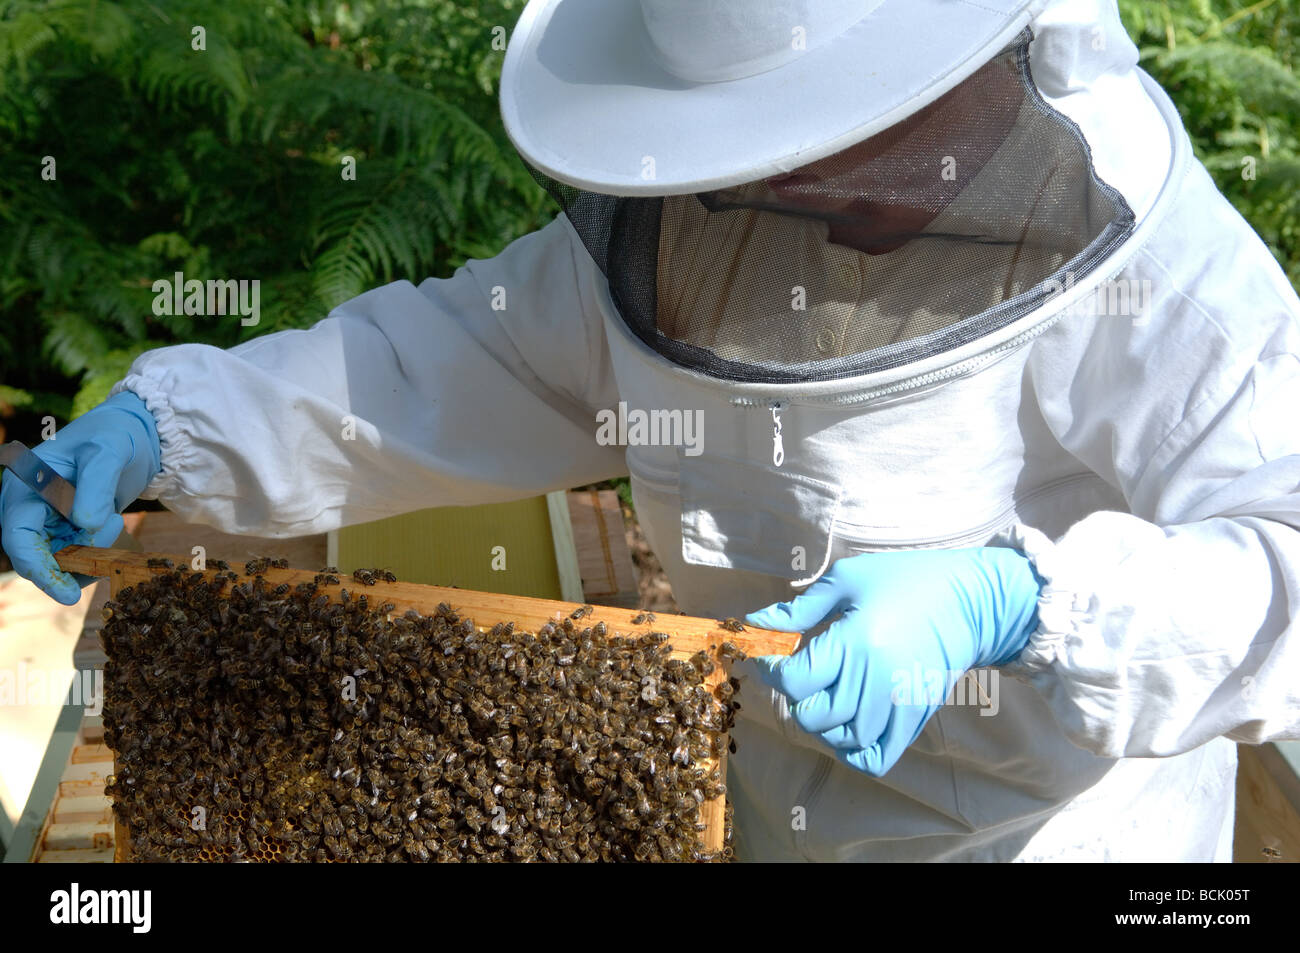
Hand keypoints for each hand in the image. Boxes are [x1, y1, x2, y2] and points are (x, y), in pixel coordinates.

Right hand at [1, 391, 159, 603]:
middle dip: (79, 558)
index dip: (39, 569)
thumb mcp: (108, 453)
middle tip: (113, 527)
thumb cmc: (113, 436)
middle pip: (40, 557)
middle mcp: (27, 510)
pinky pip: (80, 557)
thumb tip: (86, 525)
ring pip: (63, 562)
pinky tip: (113, 523)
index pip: (19, 539)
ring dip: (93, 553)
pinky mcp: (68, 532)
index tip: (67, 594)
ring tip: (115, 516)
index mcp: (23, 489)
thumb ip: (96, 485)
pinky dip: (100, 552)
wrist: (133, 436)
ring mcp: (47, 523)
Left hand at [744, 547, 1042, 775]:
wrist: (970, 600)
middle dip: (797, 696)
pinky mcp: (916, 718)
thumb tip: (755, 623)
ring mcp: (898, 705)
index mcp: (855, 642)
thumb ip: (798, 608)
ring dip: (823, 722)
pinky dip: (853, 752)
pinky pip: (876, 757)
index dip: (771, 670)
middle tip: (804, 672)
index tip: (772, 655)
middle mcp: (876, 681)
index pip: (794, 681)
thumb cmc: (904, 580)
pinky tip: (846, 725)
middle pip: (812, 716)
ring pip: (840, 739)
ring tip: (826, 692)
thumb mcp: (847, 581)